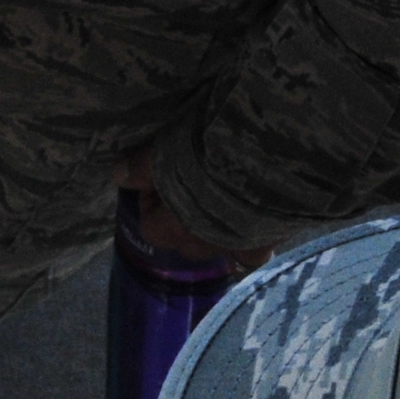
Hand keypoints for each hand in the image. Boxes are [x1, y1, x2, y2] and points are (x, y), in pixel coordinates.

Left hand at [112, 147, 275, 272]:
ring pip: (218, 250)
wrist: (279, 153)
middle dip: (182, 220)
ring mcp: (239, 245)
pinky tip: (252, 223)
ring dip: (213, 232)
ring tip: (221, 203)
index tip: (162, 176)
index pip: (152, 227)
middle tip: (192, 187)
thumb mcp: (174, 145)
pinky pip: (255, 253)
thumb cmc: (219, 145)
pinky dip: (249, 243)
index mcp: (177, 221)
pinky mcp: (271, 239)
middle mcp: (205, 241)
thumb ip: (146, 166)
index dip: (153, 201)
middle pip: (184, 243)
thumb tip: (119, 176)